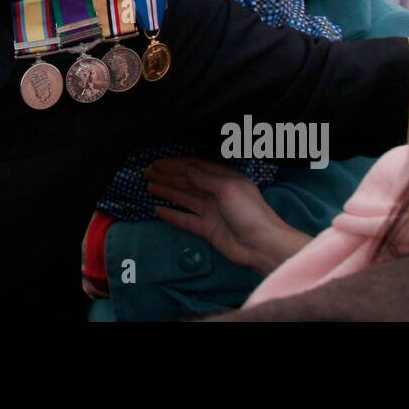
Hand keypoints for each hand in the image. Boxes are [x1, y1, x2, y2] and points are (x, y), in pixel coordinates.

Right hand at [145, 158, 310, 275]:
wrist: (262, 245)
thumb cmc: (248, 211)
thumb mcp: (227, 188)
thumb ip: (205, 178)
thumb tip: (186, 168)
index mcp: (223, 178)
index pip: (195, 167)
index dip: (175, 165)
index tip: (157, 163)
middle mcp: (215, 192)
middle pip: (187, 181)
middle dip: (167, 176)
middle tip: (147, 172)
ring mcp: (210, 211)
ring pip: (184, 198)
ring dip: (167, 191)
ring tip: (149, 186)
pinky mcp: (206, 229)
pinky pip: (185, 219)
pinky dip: (172, 215)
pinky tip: (158, 210)